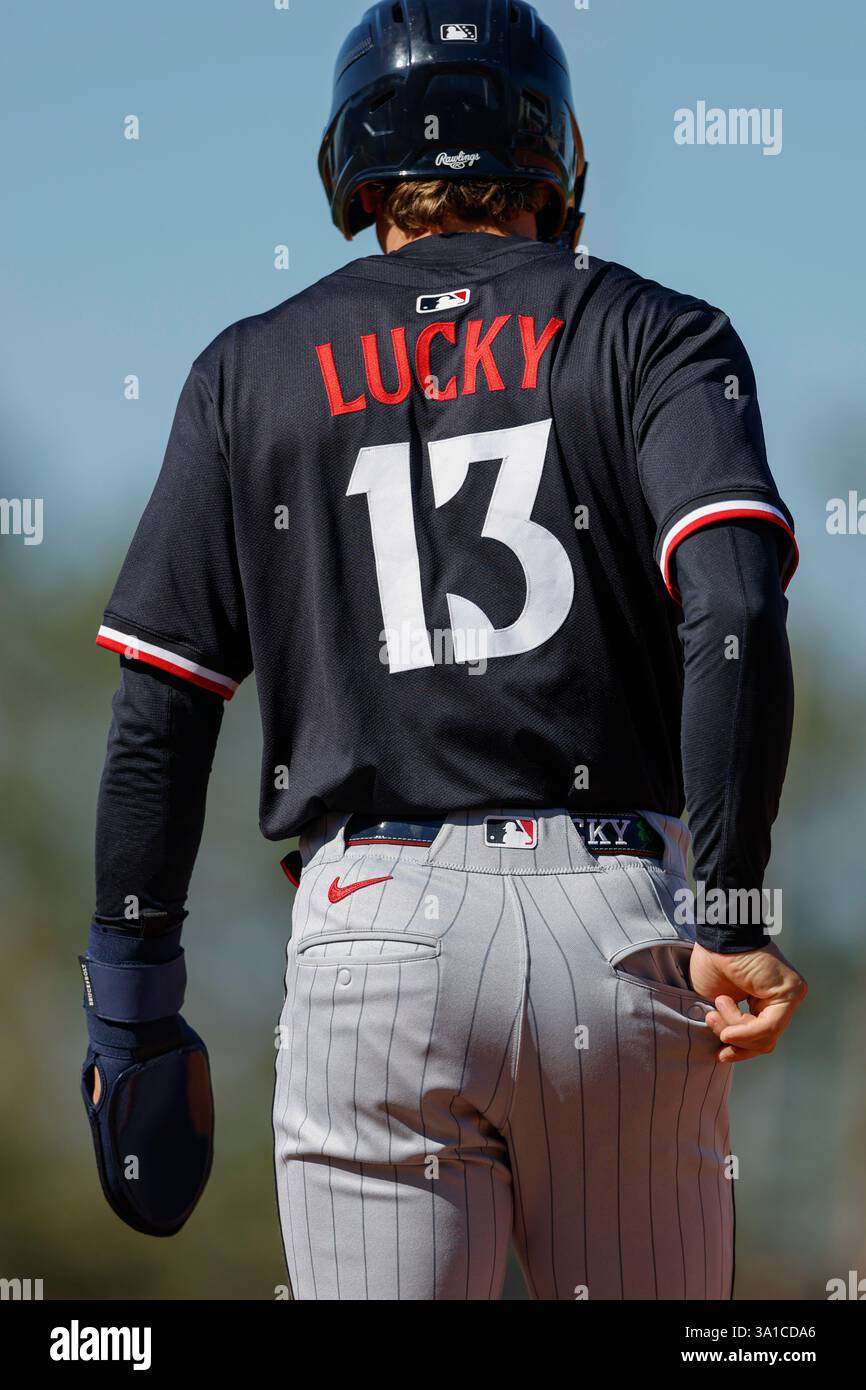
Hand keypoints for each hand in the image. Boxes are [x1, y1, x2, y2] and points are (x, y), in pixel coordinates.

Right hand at [688, 941, 806, 1063]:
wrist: (718, 936)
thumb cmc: (713, 962)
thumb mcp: (718, 1004)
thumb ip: (729, 1025)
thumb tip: (731, 1046)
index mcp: (764, 1002)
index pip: (761, 1037)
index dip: (740, 1049)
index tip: (721, 1054)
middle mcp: (781, 1000)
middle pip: (764, 1040)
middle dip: (734, 1039)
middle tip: (712, 1023)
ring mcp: (790, 995)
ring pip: (766, 1036)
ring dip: (734, 1027)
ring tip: (718, 1005)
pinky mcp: (791, 992)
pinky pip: (769, 1027)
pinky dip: (745, 1030)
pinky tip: (727, 1019)